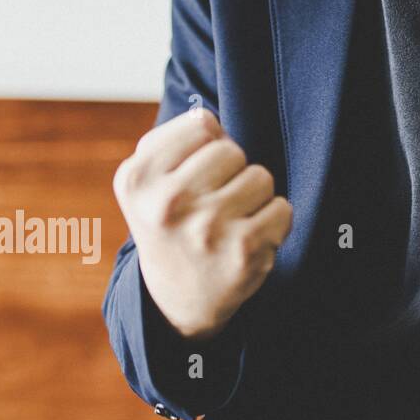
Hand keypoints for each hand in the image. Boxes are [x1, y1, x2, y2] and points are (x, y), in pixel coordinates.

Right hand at [112, 108, 290, 340]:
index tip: (191, 178)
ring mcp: (206, 227)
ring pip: (261, 177)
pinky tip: (248, 239)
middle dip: (230, 172)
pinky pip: (282, 208)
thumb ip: (173, 137)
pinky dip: (273, 222)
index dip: (205, 149)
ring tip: (229, 222)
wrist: (176, 299)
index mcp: (137, 178)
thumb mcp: (147, 180)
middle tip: (211, 204)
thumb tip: (210, 120)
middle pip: (232, 150)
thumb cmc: (169, 224)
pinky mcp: (243, 250)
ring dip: (253, 197)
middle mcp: (167, 202)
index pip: (202, 125)